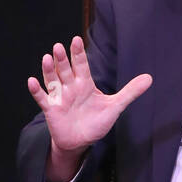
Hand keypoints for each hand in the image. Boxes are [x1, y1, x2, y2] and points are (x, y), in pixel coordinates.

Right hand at [27, 36, 151, 181]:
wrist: (81, 141)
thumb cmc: (96, 122)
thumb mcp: (115, 107)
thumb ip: (130, 92)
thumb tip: (149, 78)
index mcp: (85, 84)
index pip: (82, 65)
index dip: (79, 54)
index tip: (76, 40)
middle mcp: (71, 87)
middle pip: (66, 70)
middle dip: (63, 59)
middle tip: (60, 46)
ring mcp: (60, 97)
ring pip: (53, 80)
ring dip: (49, 70)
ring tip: (47, 58)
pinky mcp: (51, 110)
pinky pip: (42, 98)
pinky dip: (37, 90)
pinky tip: (31, 81)